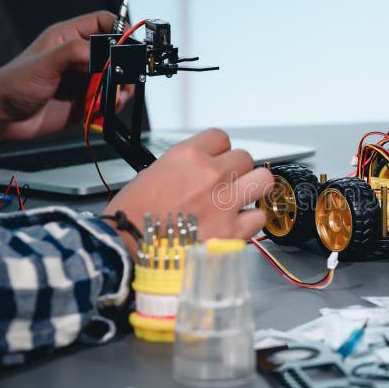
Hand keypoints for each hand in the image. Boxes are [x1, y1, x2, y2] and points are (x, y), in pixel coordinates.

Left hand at [0, 11, 131, 146]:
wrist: (1, 118)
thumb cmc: (11, 85)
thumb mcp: (44, 64)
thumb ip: (76, 53)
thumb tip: (105, 53)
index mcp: (68, 38)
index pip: (103, 23)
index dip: (120, 29)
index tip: (129, 44)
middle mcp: (79, 57)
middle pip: (116, 54)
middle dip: (123, 66)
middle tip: (122, 78)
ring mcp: (83, 79)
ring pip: (116, 79)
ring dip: (120, 89)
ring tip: (113, 97)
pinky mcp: (86, 100)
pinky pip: (109, 100)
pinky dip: (111, 105)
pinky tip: (102, 108)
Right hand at [103, 129, 273, 256]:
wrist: (126, 249)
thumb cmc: (131, 216)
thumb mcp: (152, 174)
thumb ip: (184, 168)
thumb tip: (199, 173)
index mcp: (188, 156)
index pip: (221, 138)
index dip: (219, 152)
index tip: (215, 162)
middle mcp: (211, 174)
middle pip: (245, 158)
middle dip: (236, 171)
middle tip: (225, 186)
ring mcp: (225, 202)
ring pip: (262, 181)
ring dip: (252, 190)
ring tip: (240, 201)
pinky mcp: (232, 231)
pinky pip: (258, 217)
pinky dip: (250, 222)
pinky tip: (236, 225)